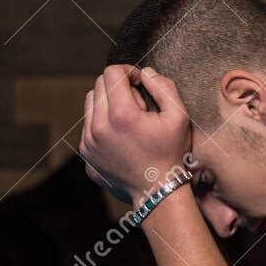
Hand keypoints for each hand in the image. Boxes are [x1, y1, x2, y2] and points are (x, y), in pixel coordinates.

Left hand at [79, 65, 191, 201]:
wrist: (156, 194)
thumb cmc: (171, 155)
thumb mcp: (179, 117)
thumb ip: (164, 87)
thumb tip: (145, 73)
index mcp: (121, 115)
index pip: (111, 72)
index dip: (128, 71)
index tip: (140, 84)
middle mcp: (99, 127)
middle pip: (99, 85)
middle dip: (118, 87)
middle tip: (138, 105)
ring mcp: (88, 142)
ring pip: (90, 103)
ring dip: (108, 103)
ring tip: (128, 120)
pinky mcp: (86, 153)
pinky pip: (88, 125)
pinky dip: (102, 123)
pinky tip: (121, 137)